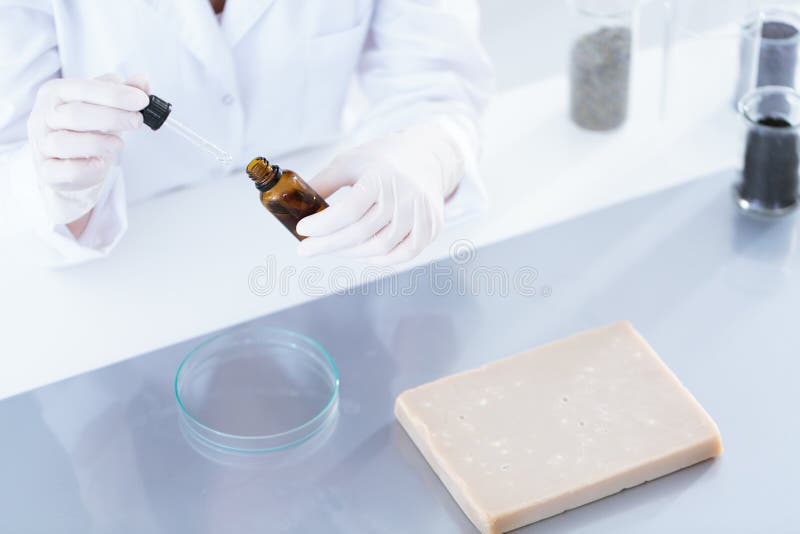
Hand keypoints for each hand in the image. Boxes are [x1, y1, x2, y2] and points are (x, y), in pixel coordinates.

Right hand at [27, 73, 149, 225]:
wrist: (66, 159)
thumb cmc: (85, 126)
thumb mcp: (103, 105)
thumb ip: (123, 92)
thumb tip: (142, 80)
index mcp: (56, 93)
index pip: (83, 88)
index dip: (115, 95)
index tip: (142, 101)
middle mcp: (43, 116)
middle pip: (75, 114)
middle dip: (112, 117)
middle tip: (137, 121)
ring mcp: (42, 144)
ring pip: (64, 143)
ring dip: (98, 143)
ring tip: (118, 144)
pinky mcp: (46, 171)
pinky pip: (62, 170)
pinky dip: (84, 168)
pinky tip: (100, 163)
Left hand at [295, 121, 463, 264]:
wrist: (427, 156)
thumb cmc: (383, 159)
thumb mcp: (351, 161)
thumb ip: (324, 182)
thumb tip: (293, 202)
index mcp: (380, 177)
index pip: (348, 211)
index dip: (322, 226)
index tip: (302, 230)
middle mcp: (403, 196)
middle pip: (360, 233)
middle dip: (327, 245)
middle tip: (305, 250)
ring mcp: (420, 214)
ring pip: (380, 247)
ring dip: (350, 253)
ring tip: (332, 249)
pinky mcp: (430, 228)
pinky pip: (403, 254)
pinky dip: (380, 260)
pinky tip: (362, 255)